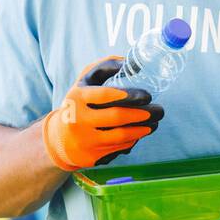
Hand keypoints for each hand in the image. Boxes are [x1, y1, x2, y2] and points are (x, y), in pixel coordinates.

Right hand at [42, 56, 164, 171]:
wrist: (59, 137)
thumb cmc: (80, 102)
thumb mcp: (86, 80)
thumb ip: (106, 67)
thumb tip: (134, 63)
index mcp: (77, 98)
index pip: (105, 95)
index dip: (129, 95)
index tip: (148, 95)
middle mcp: (77, 120)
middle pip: (116, 117)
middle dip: (143, 114)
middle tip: (160, 110)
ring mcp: (84, 140)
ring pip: (120, 136)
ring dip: (143, 130)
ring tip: (155, 123)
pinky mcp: (91, 156)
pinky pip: (118, 148)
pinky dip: (133, 140)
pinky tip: (141, 133)